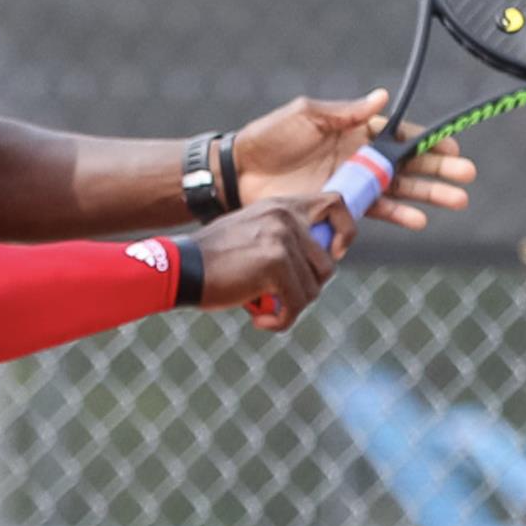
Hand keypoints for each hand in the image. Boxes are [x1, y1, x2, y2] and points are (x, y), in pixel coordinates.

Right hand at [193, 193, 356, 330]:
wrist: (181, 268)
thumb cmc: (213, 260)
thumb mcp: (252, 233)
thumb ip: (283, 238)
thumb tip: (321, 263)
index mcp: (281, 206)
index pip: (335, 204)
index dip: (344, 232)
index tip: (332, 255)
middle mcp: (285, 217)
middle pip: (326, 265)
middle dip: (305, 288)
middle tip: (278, 297)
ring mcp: (282, 239)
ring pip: (313, 289)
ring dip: (291, 307)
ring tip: (265, 309)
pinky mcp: (277, 264)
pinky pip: (297, 304)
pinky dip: (281, 320)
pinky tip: (260, 320)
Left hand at [229, 90, 475, 229]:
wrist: (240, 173)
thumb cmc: (270, 137)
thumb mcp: (306, 115)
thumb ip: (345, 113)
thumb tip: (383, 98)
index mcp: (354, 131)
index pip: (399, 135)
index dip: (427, 141)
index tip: (453, 147)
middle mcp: (358, 158)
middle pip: (408, 165)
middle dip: (439, 170)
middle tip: (468, 177)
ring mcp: (352, 184)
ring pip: (400, 190)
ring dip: (428, 195)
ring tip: (457, 201)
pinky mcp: (341, 206)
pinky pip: (377, 211)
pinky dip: (398, 215)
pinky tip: (419, 220)